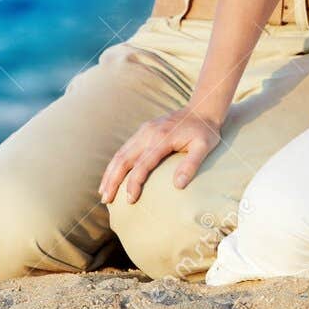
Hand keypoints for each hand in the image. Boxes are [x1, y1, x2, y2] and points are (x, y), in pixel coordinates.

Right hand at [98, 108, 222, 203]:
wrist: (202, 108)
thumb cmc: (205, 131)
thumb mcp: (204, 147)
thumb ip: (191, 165)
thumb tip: (178, 186)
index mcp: (161, 139)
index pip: (142, 165)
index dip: (134, 183)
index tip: (130, 200)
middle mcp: (148, 133)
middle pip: (123, 159)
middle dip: (113, 180)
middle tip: (106, 200)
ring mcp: (144, 131)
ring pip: (120, 153)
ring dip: (110, 173)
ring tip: (103, 191)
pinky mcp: (143, 131)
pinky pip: (125, 149)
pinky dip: (115, 163)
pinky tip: (112, 175)